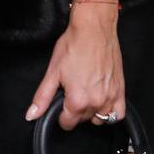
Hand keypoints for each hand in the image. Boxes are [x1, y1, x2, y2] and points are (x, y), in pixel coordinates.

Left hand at [27, 0, 123, 129]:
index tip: (61, 104)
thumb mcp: (52, 71)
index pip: (68, 123)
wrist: (93, 29)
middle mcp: (96, 102)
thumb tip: (31, 115)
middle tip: (72, 92)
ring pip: (99, 118)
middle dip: (75, 110)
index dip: (61, 115)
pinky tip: (102, 102)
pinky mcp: (121, 91)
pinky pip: (118, 114)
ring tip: (85, 95)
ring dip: (91, 112)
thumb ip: (42, 97)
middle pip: (83, 120)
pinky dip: (110, 113)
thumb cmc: (74, 45)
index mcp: (78, 100)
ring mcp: (111, 97)